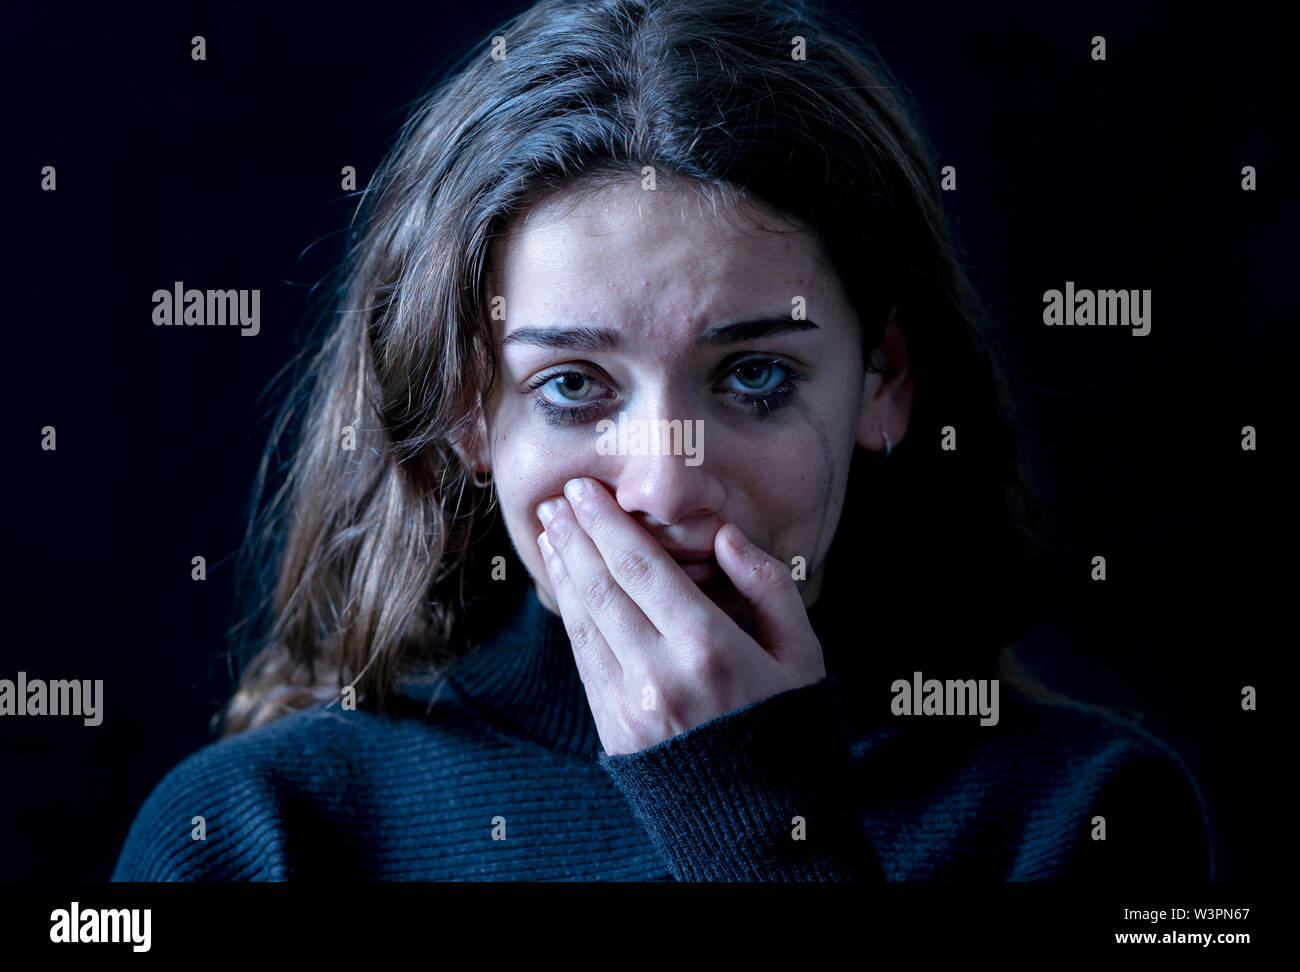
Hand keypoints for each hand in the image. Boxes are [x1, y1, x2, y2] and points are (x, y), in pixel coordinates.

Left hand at [535, 476, 825, 755]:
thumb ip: (769, 587)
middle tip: (556, 500)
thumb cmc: (790, 728)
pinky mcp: (615, 730)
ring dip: (564, 571)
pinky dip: (572, 615)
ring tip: (550, 533)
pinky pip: (584, 659)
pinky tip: (568, 588)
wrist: (763, 823)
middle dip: (575, 537)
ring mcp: (631, 706)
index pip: (641, 567)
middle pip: (603, 587)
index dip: (605, 524)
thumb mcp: (804, 655)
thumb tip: (726, 536)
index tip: (584, 491)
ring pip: (585, 621)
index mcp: (709, 648)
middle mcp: (661, 674)